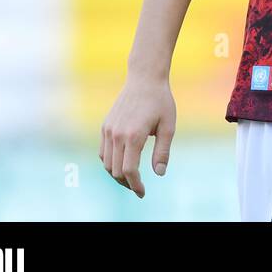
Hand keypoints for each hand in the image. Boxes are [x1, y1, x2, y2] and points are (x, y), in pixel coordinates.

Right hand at [100, 74, 176, 198]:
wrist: (144, 79)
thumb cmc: (161, 102)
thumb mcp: (168, 126)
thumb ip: (163, 151)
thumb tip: (160, 174)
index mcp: (134, 135)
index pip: (129, 170)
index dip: (135, 185)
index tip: (142, 193)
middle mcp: (117, 134)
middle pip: (116, 170)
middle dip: (127, 183)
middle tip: (139, 188)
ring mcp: (108, 130)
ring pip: (107, 163)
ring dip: (117, 174)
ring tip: (131, 178)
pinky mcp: (105, 127)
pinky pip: (103, 152)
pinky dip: (110, 162)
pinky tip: (122, 163)